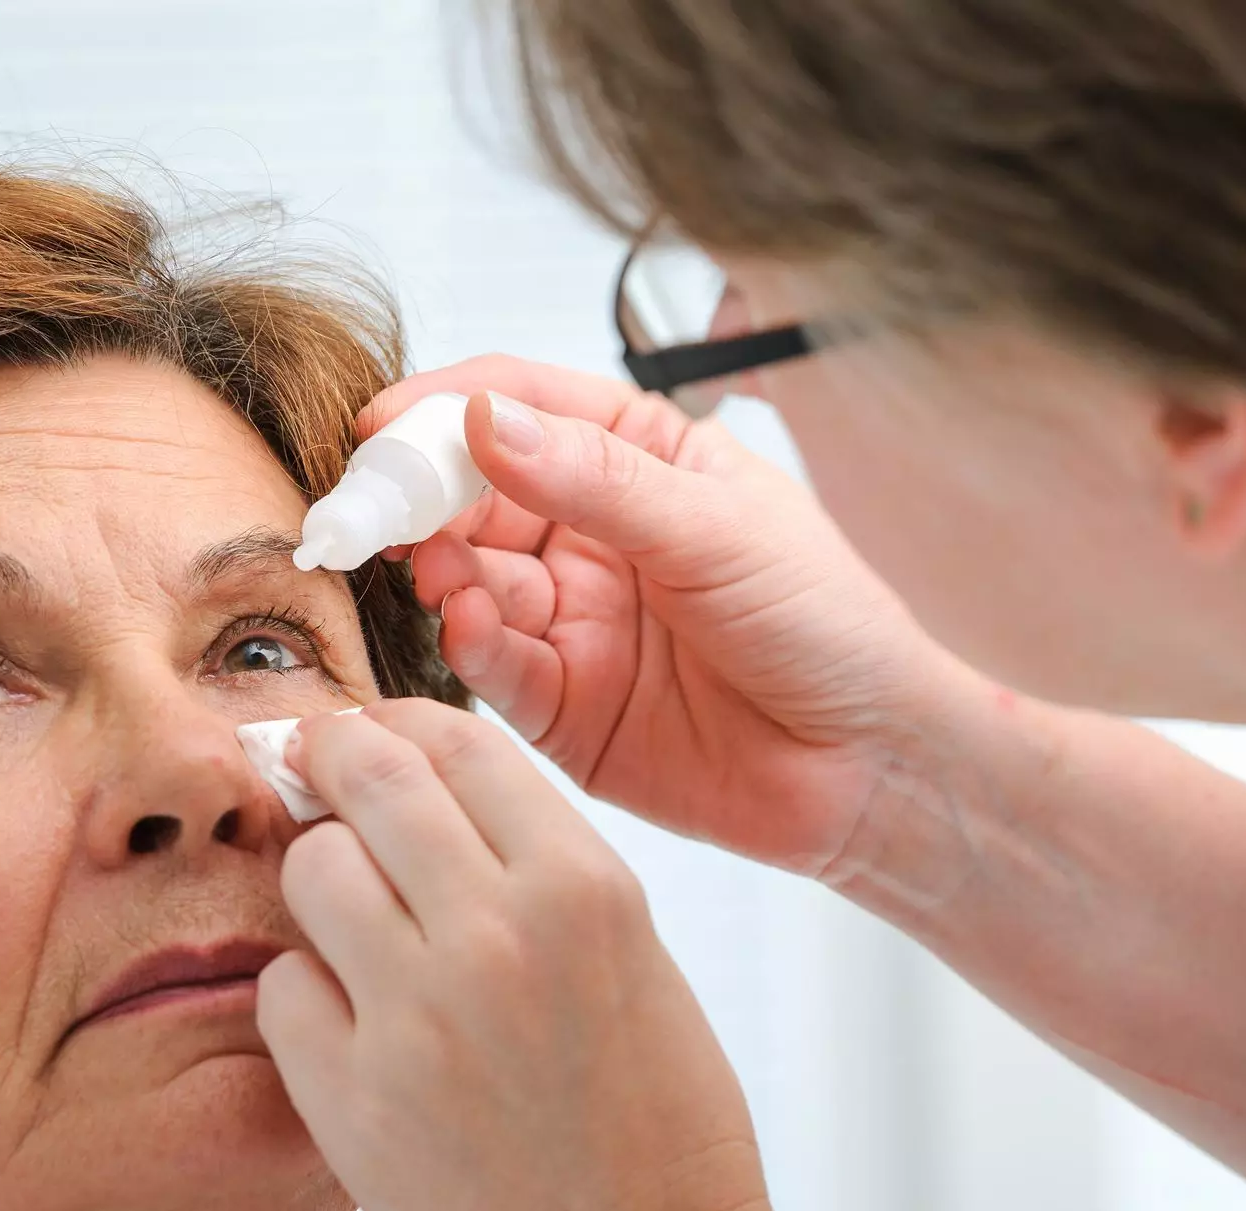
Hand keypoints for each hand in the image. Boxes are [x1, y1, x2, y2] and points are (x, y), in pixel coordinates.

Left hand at [256, 700, 843, 1210]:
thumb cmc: (663, 1130)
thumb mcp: (636, 959)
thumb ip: (537, 869)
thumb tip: (428, 789)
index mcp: (587, 888)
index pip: (461, 741)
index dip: (404, 723)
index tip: (378, 734)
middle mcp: (499, 934)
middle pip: (370, 777)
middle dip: (332, 757)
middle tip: (314, 766)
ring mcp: (417, 1019)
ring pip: (312, 869)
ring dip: (322, 879)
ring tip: (352, 922)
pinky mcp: (353, 1103)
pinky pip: (283, 989)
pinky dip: (305, 994)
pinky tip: (350, 1024)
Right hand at [361, 356, 955, 874]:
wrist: (870, 768)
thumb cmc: (827, 628)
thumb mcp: (718, 531)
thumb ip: (597, 480)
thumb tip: (486, 421)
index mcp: (643, 462)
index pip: (525, 407)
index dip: (447, 408)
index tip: (383, 425)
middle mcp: (596, 535)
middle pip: (477, 493)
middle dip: (422, 496)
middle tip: (375, 507)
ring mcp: (575, 620)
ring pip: (473, 579)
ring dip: (444, 570)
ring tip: (440, 572)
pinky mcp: (563, 706)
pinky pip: (492, 666)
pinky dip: (469, 644)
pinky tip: (469, 626)